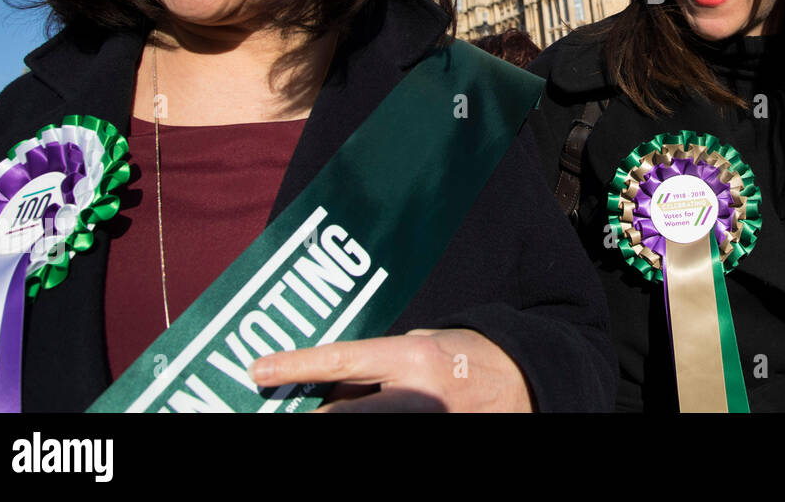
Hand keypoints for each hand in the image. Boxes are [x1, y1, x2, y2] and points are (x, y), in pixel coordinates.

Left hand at [249, 329, 534, 411]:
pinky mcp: (433, 441)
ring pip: (363, 426)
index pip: (343, 359)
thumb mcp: (425, 344)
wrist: (526, 384)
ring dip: (337, 418)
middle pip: (342, 414)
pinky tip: (359, 415)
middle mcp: (417, 395)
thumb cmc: (469, 355)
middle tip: (273, 411)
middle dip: (308, 417)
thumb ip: (382, 363)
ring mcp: (427, 423)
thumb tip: (336, 382)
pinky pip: (391, 437)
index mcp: (414, 358)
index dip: (296, 365)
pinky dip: (368, 425)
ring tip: (317, 411)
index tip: (257, 369)